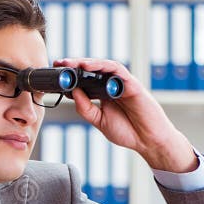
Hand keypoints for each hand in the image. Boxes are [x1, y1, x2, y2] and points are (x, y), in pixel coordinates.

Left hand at [54, 58, 197, 172]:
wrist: (147, 141)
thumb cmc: (128, 131)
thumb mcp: (99, 120)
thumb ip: (86, 108)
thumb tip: (72, 92)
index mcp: (102, 94)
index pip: (85, 80)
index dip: (70, 75)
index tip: (56, 72)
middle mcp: (111, 86)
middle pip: (92, 70)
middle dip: (75, 65)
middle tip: (59, 62)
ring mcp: (122, 84)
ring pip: (103, 66)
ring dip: (87, 62)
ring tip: (72, 63)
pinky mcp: (131, 84)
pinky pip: (117, 70)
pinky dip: (103, 66)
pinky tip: (89, 66)